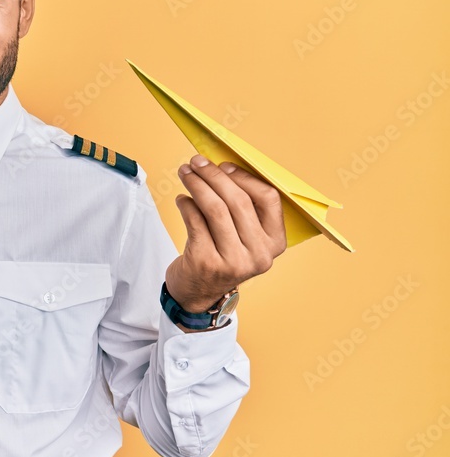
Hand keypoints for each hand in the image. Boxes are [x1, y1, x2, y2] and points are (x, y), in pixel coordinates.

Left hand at [165, 155, 286, 315]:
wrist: (198, 293)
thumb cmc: (221, 256)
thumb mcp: (243, 238)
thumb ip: (241, 209)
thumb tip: (221, 169)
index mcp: (275, 243)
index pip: (268, 198)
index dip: (244, 177)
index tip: (223, 166)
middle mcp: (259, 254)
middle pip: (238, 201)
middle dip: (214, 175)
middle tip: (196, 162)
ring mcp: (233, 261)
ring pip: (215, 208)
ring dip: (197, 185)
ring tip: (185, 173)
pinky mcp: (206, 262)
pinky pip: (195, 221)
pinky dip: (186, 204)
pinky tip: (181, 199)